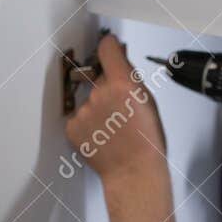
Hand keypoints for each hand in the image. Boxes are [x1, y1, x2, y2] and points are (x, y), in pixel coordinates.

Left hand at [65, 34, 168, 185]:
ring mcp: (83, 111)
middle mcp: (100, 94)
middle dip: (108, 87)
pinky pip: (78, 116)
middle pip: (99, 77)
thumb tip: (121, 60)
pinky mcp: (72, 127)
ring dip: (97, 108)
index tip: (109, 48)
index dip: (110, 48)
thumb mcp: (149, 103)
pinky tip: (102, 135)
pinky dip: (87, 124)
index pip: (107, 49)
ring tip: (113, 128)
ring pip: (88, 99)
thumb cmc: (147, 143)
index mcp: (123, 85)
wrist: (134, 173)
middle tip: (121, 109)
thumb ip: (132, 78)